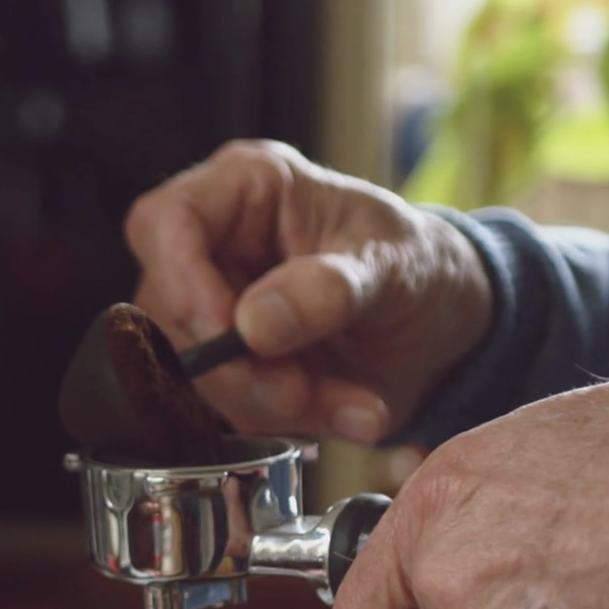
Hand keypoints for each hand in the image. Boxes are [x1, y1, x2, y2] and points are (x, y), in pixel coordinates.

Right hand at [124, 140, 491, 442]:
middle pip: (171, 309)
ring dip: (272, 402)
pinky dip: (291, 422)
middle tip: (301, 391)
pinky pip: (232, 405)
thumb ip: (329, 289)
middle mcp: (216, 243)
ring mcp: (217, 304)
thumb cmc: (419, 264)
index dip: (181, 281)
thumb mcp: (394, 266)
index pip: (165, 222)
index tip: (230, 334)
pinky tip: (345, 410)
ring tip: (351, 403)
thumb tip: (253, 325)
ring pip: (196, 370)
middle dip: (238, 365)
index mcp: (246, 187)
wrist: (443, 322)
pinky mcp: (230, 362)